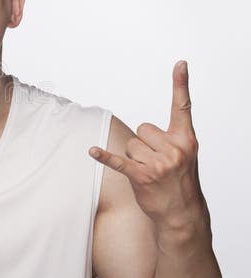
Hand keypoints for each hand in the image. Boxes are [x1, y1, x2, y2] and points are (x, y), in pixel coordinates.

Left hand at [89, 61, 204, 226]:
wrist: (182, 214)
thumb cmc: (181, 182)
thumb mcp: (185, 156)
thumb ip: (170, 138)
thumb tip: (144, 132)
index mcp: (186, 139)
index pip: (183, 106)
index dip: (181, 84)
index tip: (180, 63)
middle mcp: (174, 148)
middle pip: (143, 129)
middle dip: (145, 145)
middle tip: (158, 164)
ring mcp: (159, 163)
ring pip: (131, 145)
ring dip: (135, 159)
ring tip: (150, 174)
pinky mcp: (142, 176)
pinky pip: (119, 161)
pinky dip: (104, 156)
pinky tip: (92, 151)